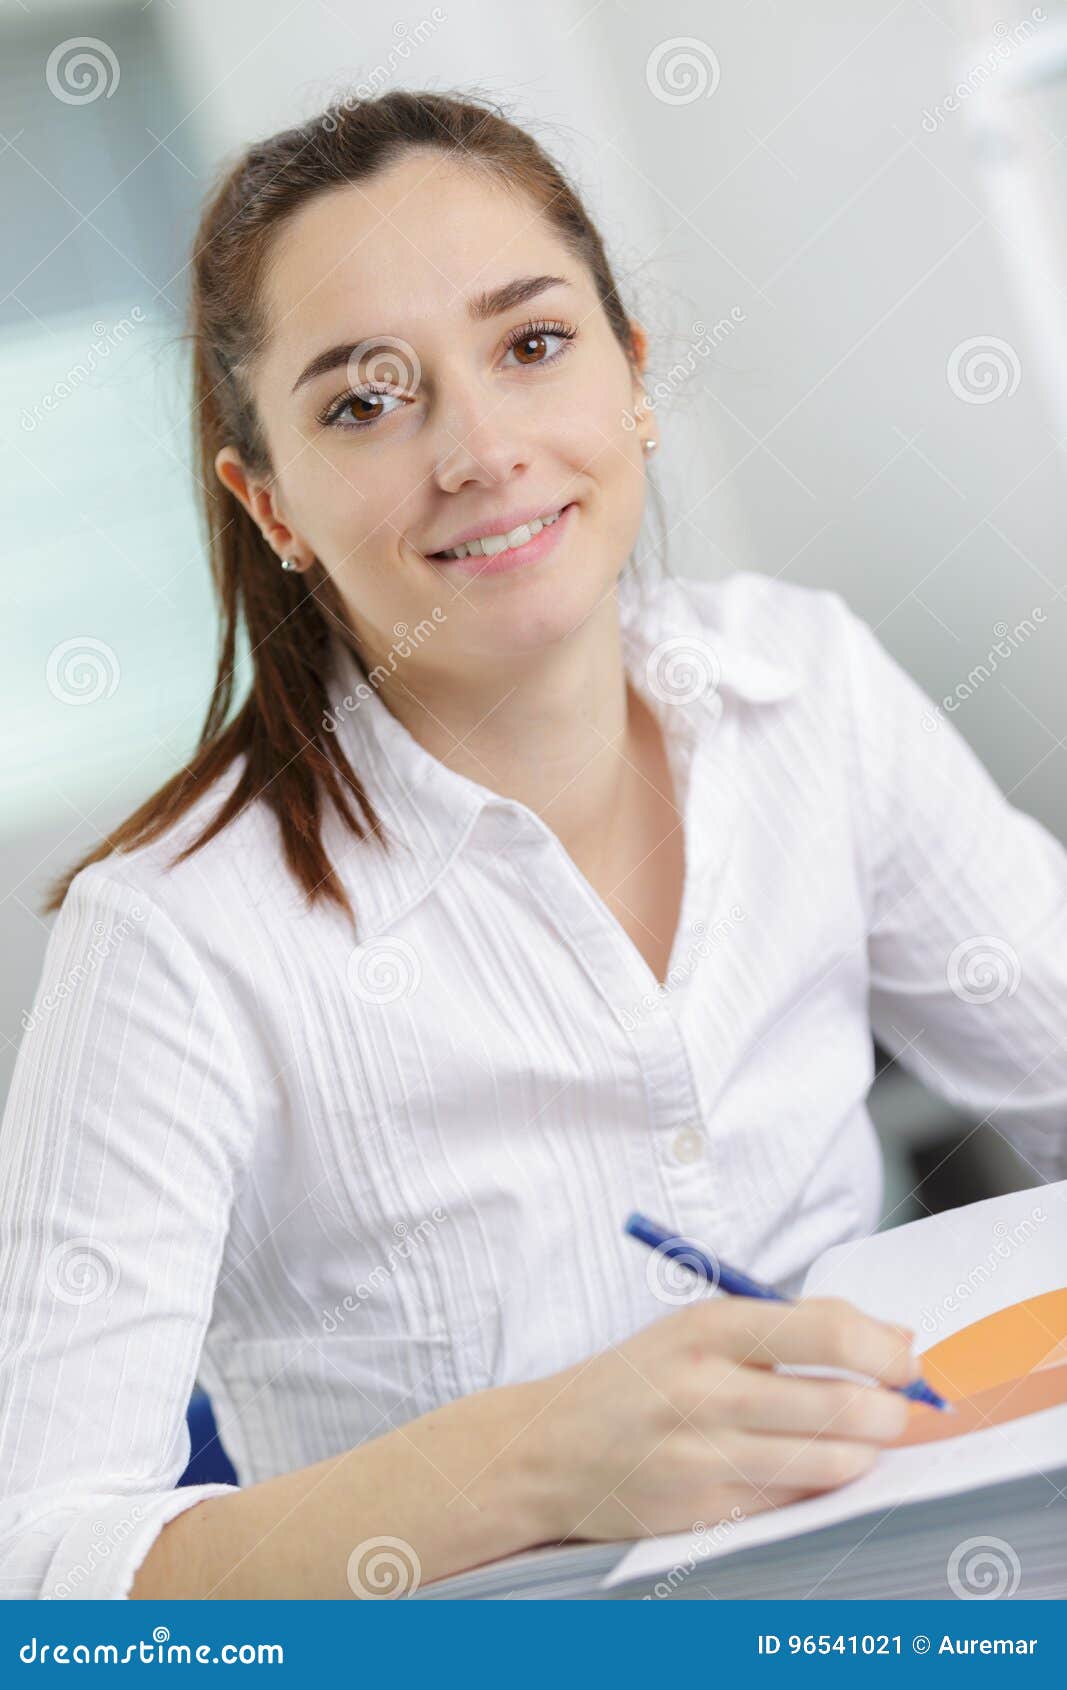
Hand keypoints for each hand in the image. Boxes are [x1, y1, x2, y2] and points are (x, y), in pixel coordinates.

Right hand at [529, 1295, 917, 1542]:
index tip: (906, 1361)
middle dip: (892, 1411)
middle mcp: (706, 1389)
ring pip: (831, 1463)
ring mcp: (705, 1457)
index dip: (886, 1350)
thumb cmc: (641, 1379)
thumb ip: (797, 1325)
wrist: (551, 1448)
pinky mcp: (706, 1513)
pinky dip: (820, 1487)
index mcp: (709, 1328)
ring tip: (863, 1441)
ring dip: (865, 1454)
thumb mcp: (702, 1327)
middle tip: (900, 1409)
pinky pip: (795, 1503)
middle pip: (843, 1404)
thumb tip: (897, 1340)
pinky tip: (814, 1470)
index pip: (828, 1331)